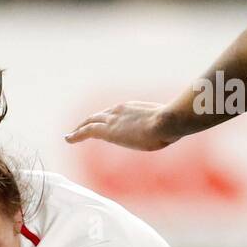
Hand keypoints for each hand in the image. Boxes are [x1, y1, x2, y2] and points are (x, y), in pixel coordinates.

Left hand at [65, 101, 179, 151]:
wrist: (166, 121)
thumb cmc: (172, 124)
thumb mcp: (168, 124)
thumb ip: (167, 125)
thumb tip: (179, 127)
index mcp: (133, 108)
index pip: (116, 113)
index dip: (106, 118)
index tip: (102, 123)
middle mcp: (119, 111)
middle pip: (99, 115)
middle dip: (89, 121)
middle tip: (80, 127)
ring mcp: (112, 119)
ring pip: (90, 122)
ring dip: (80, 128)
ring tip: (71, 135)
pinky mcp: (107, 130)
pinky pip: (86, 131)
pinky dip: (76, 134)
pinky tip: (68, 139)